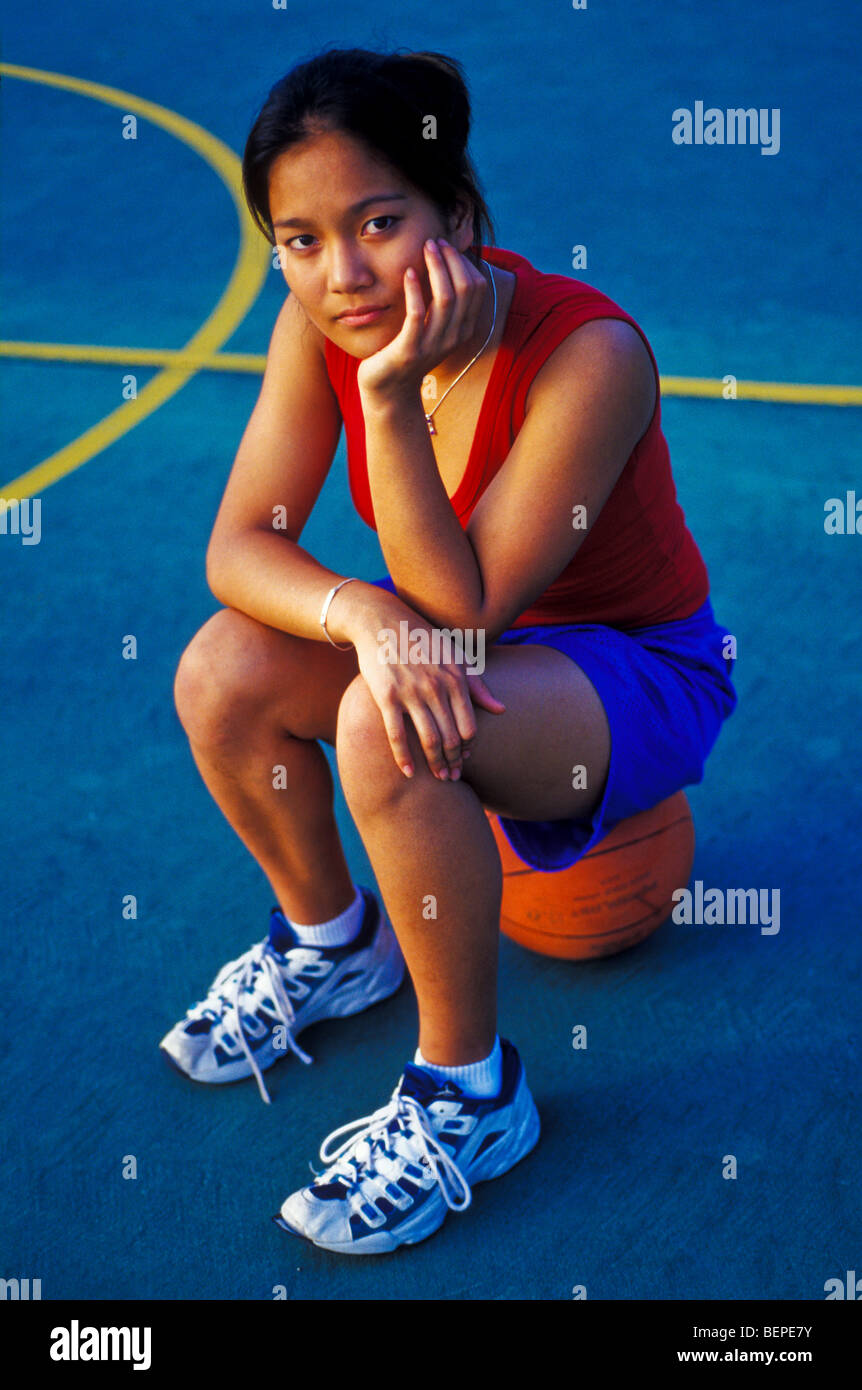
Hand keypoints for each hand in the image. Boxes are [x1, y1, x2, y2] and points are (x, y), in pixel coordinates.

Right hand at [351, 603, 505, 780]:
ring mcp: (411, 693)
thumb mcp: (456, 657)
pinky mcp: (386, 697)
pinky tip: (408, 774)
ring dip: (435, 765)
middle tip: (453, 777)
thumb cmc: (423, 640)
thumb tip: (501, 710)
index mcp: (456, 679)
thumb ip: (478, 685)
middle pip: (452, 738)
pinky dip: (404, 758)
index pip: (470, 726)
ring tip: (439, 779)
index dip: (469, 748)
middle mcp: (437, 687)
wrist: (382, 621)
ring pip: (429, 740)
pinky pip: (397, 735)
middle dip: (454, 762)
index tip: (465, 759)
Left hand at [356, 239, 487, 403]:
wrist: (389, 390)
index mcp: (462, 330)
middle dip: (451, 259)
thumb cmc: (408, 352)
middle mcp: (453, 337)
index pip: (476, 288)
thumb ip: (441, 303)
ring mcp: (432, 344)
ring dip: (436, 267)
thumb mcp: (432, 327)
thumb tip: (445, 264)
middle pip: (465, 289)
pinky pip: (417, 314)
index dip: (464, 262)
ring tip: (425, 248)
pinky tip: (409, 273)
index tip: (446, 246)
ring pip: (445, 298)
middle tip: (434, 241)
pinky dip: (415, 290)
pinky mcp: (409, 350)